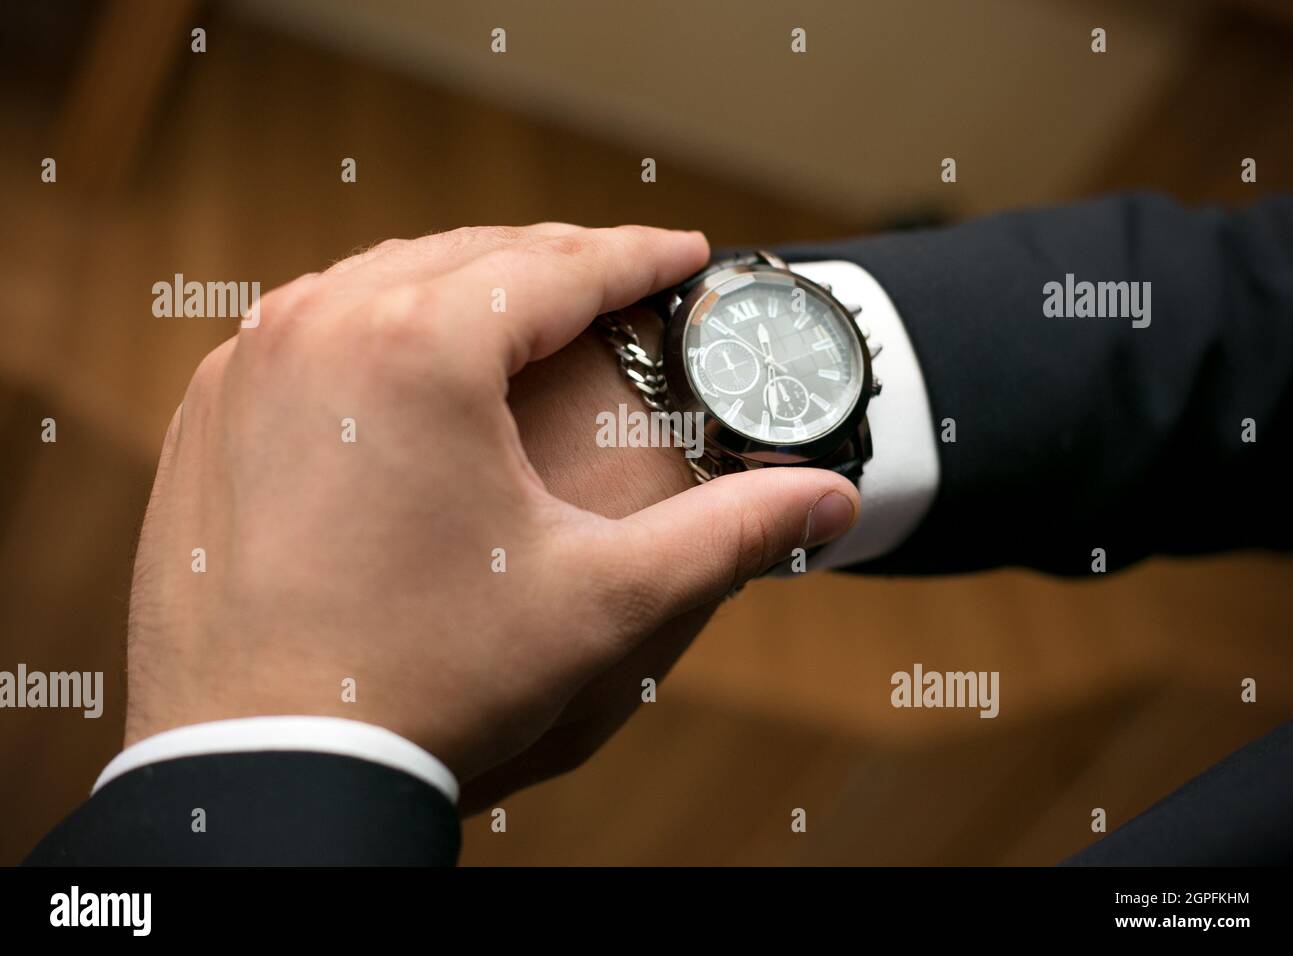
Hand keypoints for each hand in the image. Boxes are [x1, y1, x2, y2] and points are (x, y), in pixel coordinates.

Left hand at [126, 224, 860, 786]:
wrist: (266, 764)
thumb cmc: (432, 681)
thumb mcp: (601, 603)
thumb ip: (729, 536)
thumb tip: (836, 502)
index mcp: (420, 347)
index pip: (560, 266)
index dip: (639, 254)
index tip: (687, 251)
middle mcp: (321, 325)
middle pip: (472, 255)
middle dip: (559, 259)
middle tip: (622, 275)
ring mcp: (251, 363)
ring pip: (384, 279)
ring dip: (468, 282)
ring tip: (531, 304)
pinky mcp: (211, 410)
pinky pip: (311, 328)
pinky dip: (378, 323)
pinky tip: (415, 355)